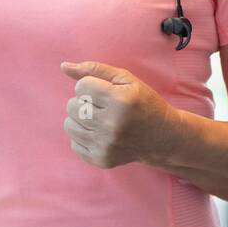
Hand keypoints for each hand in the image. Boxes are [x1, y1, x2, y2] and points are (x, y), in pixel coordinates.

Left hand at [61, 60, 175, 169]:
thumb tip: (64, 66)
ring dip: (81, 120)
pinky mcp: (102, 159)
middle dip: (84, 102)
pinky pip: (74, 143)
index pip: (81, 86)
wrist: (164, 137)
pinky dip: (84, 137)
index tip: (104, 91)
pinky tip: (101, 134)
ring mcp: (106, 145)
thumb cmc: (144, 103)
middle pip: (72, 106)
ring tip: (100, 120)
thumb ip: (95, 69)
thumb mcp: (126, 79)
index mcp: (120, 100)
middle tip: (103, 106)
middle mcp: (112, 124)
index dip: (90, 85)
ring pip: (69, 125)